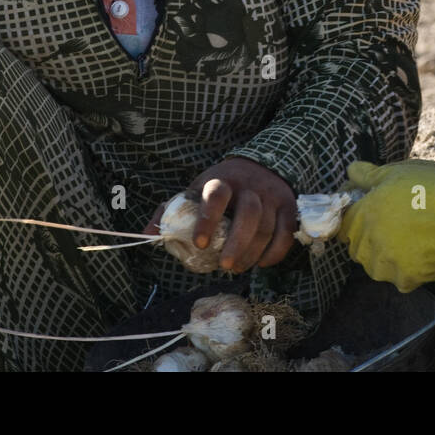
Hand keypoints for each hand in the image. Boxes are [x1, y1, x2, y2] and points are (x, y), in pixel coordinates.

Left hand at [147, 157, 296, 271]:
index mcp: (222, 180)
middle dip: (237, 244)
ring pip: (267, 227)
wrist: (260, 166)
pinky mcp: (288, 207)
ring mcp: (272, 196)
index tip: (199, 243)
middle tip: (224, 266)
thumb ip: (170, 212)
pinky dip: (274, 253)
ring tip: (237, 268)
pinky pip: (286, 234)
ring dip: (252, 253)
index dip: (208, 219)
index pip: (216, 195)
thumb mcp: (195, 191)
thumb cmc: (221, 186)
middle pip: (250, 214)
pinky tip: (260, 263)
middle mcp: (250, 186)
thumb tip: (146, 235)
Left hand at [338, 159, 434, 292]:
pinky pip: (402, 279)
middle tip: (394, 228)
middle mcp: (368, 246)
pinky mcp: (408, 278)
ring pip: (378, 267)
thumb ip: (367, 176)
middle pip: (359, 250)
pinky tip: (421, 255)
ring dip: (387, 259)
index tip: (371, 217)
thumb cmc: (425, 185)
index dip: (356, 221)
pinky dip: (409, 271)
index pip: (343, 228)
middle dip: (370, 240)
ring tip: (409, 242)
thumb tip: (351, 172)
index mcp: (360, 219)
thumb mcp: (393, 172)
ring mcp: (387, 265)